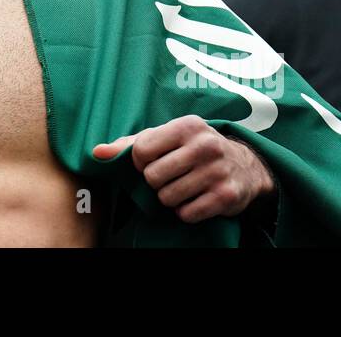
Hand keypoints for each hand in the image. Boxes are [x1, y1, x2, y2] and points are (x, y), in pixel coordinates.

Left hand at [93, 115, 275, 223]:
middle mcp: (205, 145)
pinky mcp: (226, 196)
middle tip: (170, 177)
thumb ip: (130, 144)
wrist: (245, 166)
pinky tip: (196, 199)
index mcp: (187, 126)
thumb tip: (96, 153)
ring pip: (167, 198)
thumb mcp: (167, 137)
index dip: (140, 163)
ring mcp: (217, 171)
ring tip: (183, 187)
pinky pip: (186, 214)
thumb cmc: (194, 149)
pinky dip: (186, 212)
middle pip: (152, 177)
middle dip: (156, 182)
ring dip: (170, 198)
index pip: (141, 151)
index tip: (152, 163)